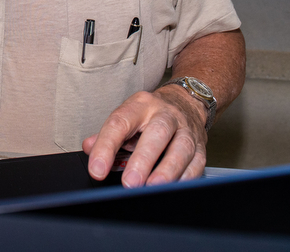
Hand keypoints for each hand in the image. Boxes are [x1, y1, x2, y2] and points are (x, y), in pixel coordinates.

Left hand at [82, 86, 207, 187]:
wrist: (186, 101)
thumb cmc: (151, 114)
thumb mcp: (127, 115)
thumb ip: (107, 134)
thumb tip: (88, 147)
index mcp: (140, 105)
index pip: (120, 123)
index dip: (106, 147)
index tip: (97, 169)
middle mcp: (165, 114)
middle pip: (157, 133)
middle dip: (143, 160)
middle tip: (130, 182)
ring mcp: (186, 129)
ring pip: (181, 148)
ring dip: (167, 170)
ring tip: (152, 188)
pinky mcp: (201, 145)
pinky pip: (197, 162)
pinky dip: (186, 177)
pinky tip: (174, 188)